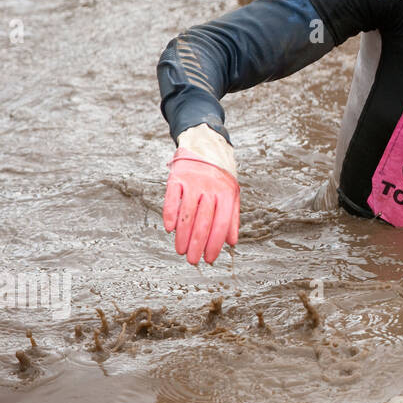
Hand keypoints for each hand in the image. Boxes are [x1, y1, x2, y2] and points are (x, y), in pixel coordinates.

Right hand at [163, 124, 238, 265]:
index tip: (210, 259)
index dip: (216, 243)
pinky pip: (173, 198)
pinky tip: (169, 229)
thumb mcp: (232, 191)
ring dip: (183, 235)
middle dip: (198, 244)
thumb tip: (232, 242)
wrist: (207, 141)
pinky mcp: (178, 176)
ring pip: (188, 213)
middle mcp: (212, 188)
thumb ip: (233, 216)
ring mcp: (194, 181)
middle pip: (204, 222)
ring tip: (180, 251)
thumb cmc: (221, 172)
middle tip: (193, 261)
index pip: (222, 223)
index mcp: (228, 193)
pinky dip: (170, 214)